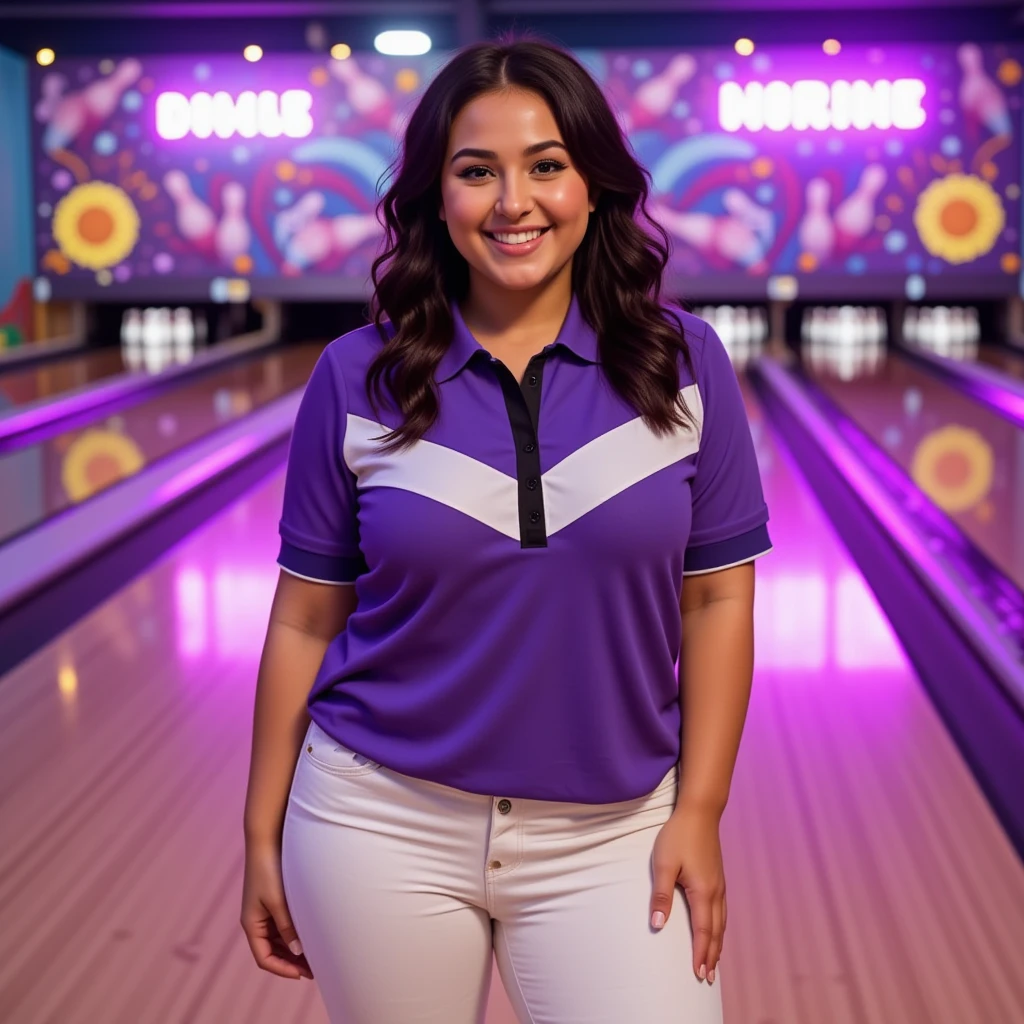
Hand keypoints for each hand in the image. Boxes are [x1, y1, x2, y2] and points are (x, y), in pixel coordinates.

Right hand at [240, 841, 313, 980]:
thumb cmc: (268, 869)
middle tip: (315, 970)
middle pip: (272, 951)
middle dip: (291, 962)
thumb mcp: (278, 900)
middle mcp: (257, 921)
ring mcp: (265, 912)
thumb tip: (297, 951)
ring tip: (316, 956)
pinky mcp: (274, 901)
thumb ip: (287, 926)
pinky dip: (295, 934)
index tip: (301, 974)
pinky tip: (311, 936)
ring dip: (294, 949)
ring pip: (279, 940)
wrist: (266, 840)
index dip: (282, 969)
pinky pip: (283, 926)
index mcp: (251, 924)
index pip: (264, 958)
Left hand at [649, 805, 725, 984]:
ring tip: (714, 962)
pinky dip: (720, 927)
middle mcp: (715, 892)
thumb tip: (657, 925)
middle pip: (715, 931)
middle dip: (711, 955)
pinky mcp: (718, 877)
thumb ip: (661, 896)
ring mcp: (719, 884)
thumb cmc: (679, 836)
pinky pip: (722, 910)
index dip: (700, 954)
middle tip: (707, 978)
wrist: (700, 812)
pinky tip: (716, 929)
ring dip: (717, 943)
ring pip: (721, 922)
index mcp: (703, 892)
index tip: (698, 974)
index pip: (703, 931)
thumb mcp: (663, 865)